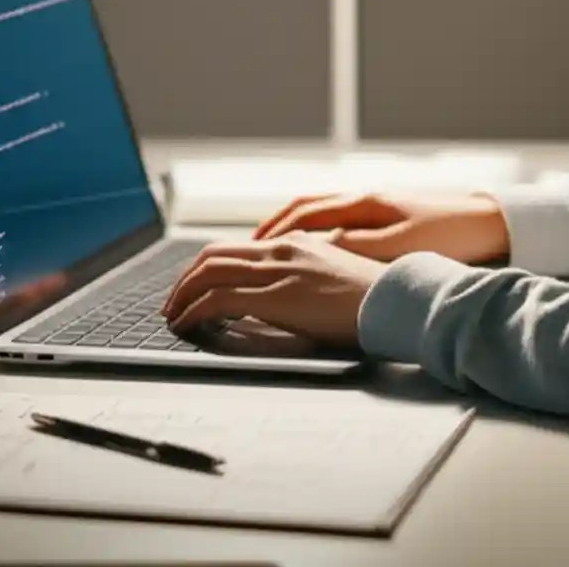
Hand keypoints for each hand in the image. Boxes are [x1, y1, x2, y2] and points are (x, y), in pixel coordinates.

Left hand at [161, 233, 387, 347]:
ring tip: (172, 315)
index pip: (234, 248)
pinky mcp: (277, 296)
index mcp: (295, 243)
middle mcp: (281, 250)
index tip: (192, 286)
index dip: (204, 267)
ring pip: (209, 274)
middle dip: (184, 280)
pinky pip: (219, 300)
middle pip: (212, 256)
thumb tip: (278, 297)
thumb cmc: (373, 299)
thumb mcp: (332, 277)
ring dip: (182, 296)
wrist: (395, 302)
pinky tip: (188, 325)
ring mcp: (278, 271)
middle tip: (172, 302)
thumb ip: (302, 279)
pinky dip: (195, 311)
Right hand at [254, 193, 510, 263]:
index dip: (272, 233)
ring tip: (270, 245)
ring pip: (319, 210)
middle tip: (247, 247)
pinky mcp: (388, 213)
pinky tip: (314, 244)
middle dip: (272, 226)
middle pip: (304, 208)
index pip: (303, 214)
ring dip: (290, 226)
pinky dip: (314, 228)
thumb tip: (311, 248)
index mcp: (363, 203)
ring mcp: (375, 203)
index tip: (249, 251)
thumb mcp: (398, 247)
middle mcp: (364, 197)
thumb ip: (353, 246)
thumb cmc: (448, 235)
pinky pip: (336, 216)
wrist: (490, 222)